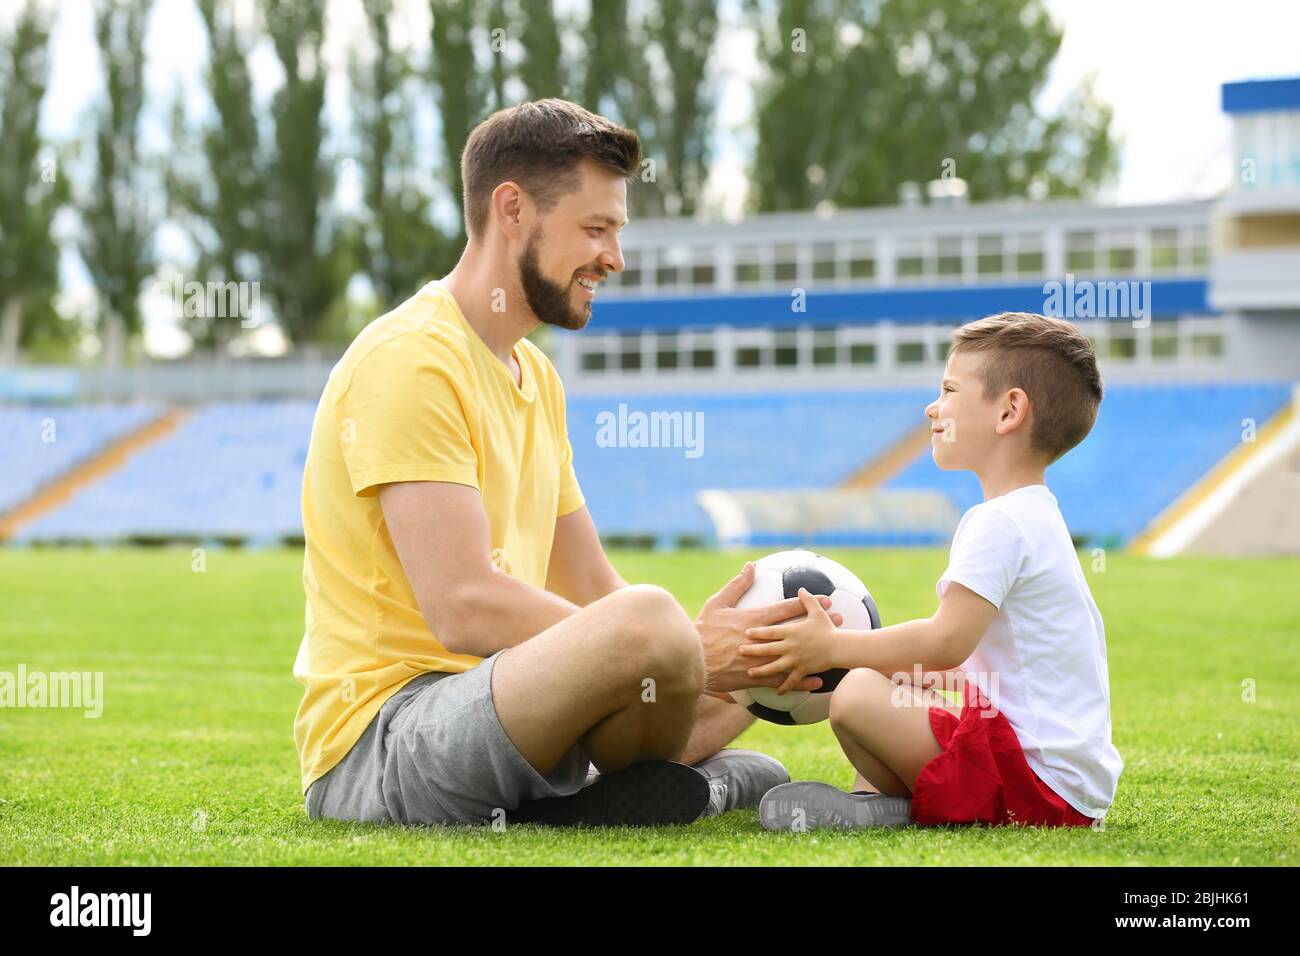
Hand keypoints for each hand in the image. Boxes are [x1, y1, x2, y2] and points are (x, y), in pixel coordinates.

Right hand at [695, 563, 843, 695]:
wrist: (693, 661)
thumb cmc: (703, 631)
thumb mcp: (717, 604)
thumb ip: (737, 585)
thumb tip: (750, 566)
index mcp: (754, 620)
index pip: (786, 609)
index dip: (808, 603)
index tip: (826, 599)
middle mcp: (762, 639)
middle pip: (796, 631)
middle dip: (819, 624)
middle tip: (840, 619)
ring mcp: (761, 659)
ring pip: (793, 655)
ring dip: (814, 653)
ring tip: (833, 652)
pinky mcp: (756, 677)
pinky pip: (782, 678)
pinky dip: (800, 679)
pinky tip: (816, 681)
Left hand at [740, 588, 840, 694]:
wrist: (839, 647)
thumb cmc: (828, 629)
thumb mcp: (817, 612)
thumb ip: (807, 600)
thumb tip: (801, 588)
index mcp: (791, 632)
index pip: (769, 631)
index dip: (757, 632)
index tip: (746, 633)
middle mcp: (790, 646)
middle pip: (767, 649)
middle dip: (752, 650)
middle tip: (740, 651)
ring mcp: (795, 660)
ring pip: (774, 667)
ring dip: (761, 670)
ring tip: (750, 672)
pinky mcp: (802, 671)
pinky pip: (790, 681)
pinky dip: (784, 687)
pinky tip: (777, 691)